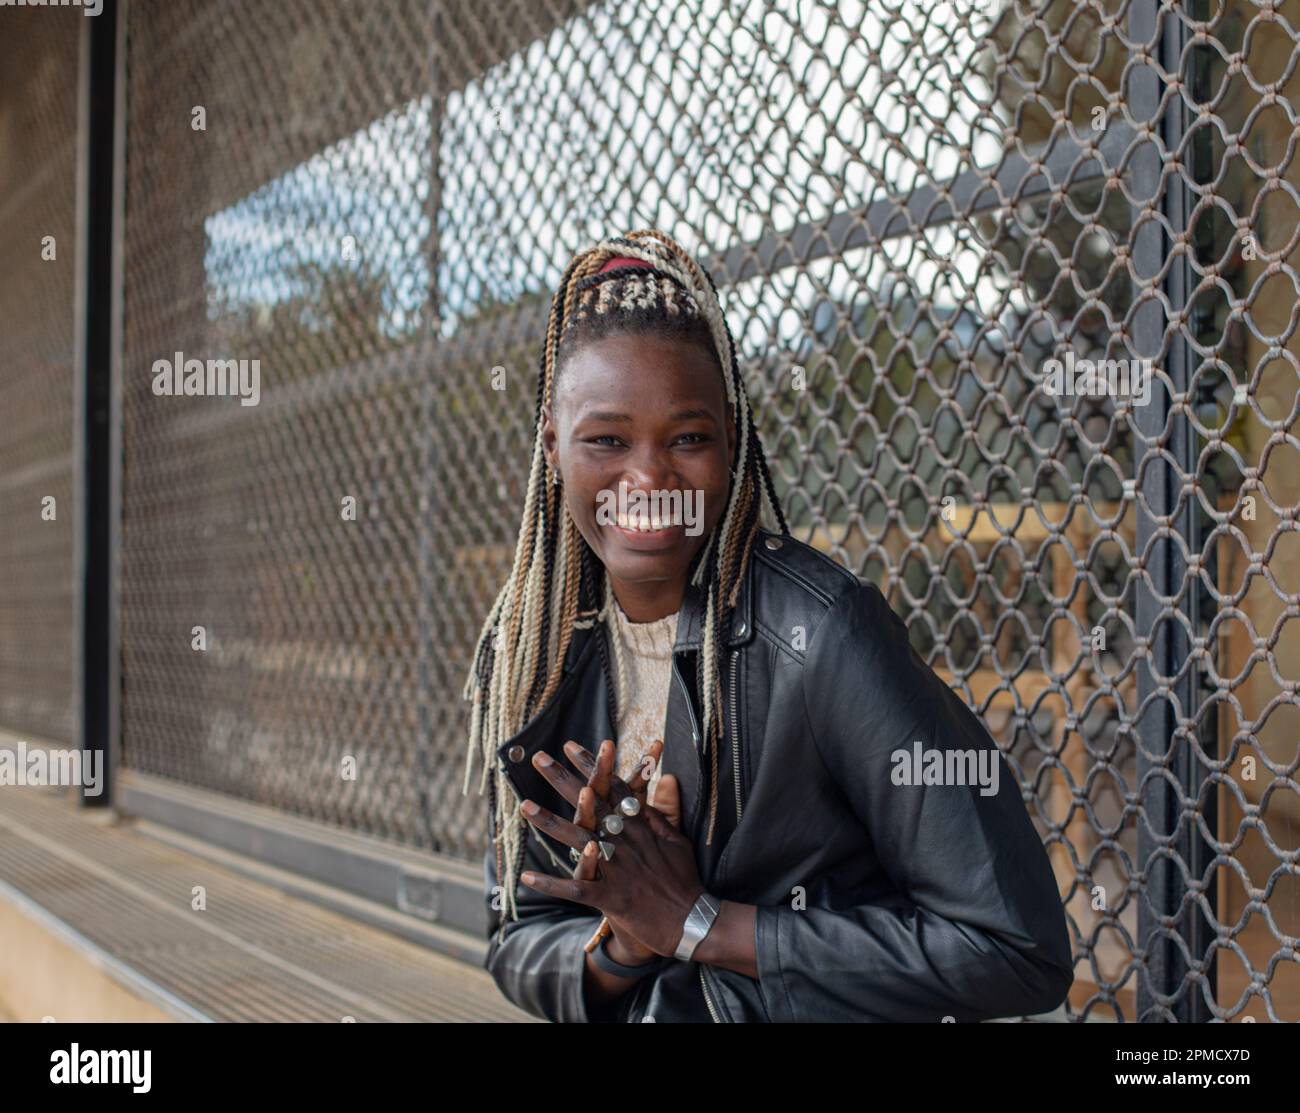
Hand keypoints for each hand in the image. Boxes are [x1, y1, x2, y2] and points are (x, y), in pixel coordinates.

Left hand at [521, 740, 699, 958]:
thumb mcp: (677, 838)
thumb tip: (667, 777)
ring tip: (524, 805)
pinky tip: (526, 877)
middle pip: (589, 803)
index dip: (591, 765)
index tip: (570, 746)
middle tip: (539, 758)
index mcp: (640, 824)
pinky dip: (551, 884)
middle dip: (562, 779)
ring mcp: (616, 867)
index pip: (611, 787)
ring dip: (548, 822)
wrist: (692, 920)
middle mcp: (624, 840)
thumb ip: (666, 808)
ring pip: (576, 839)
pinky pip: (575, 888)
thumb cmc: (684, 878)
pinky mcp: (610, 896)